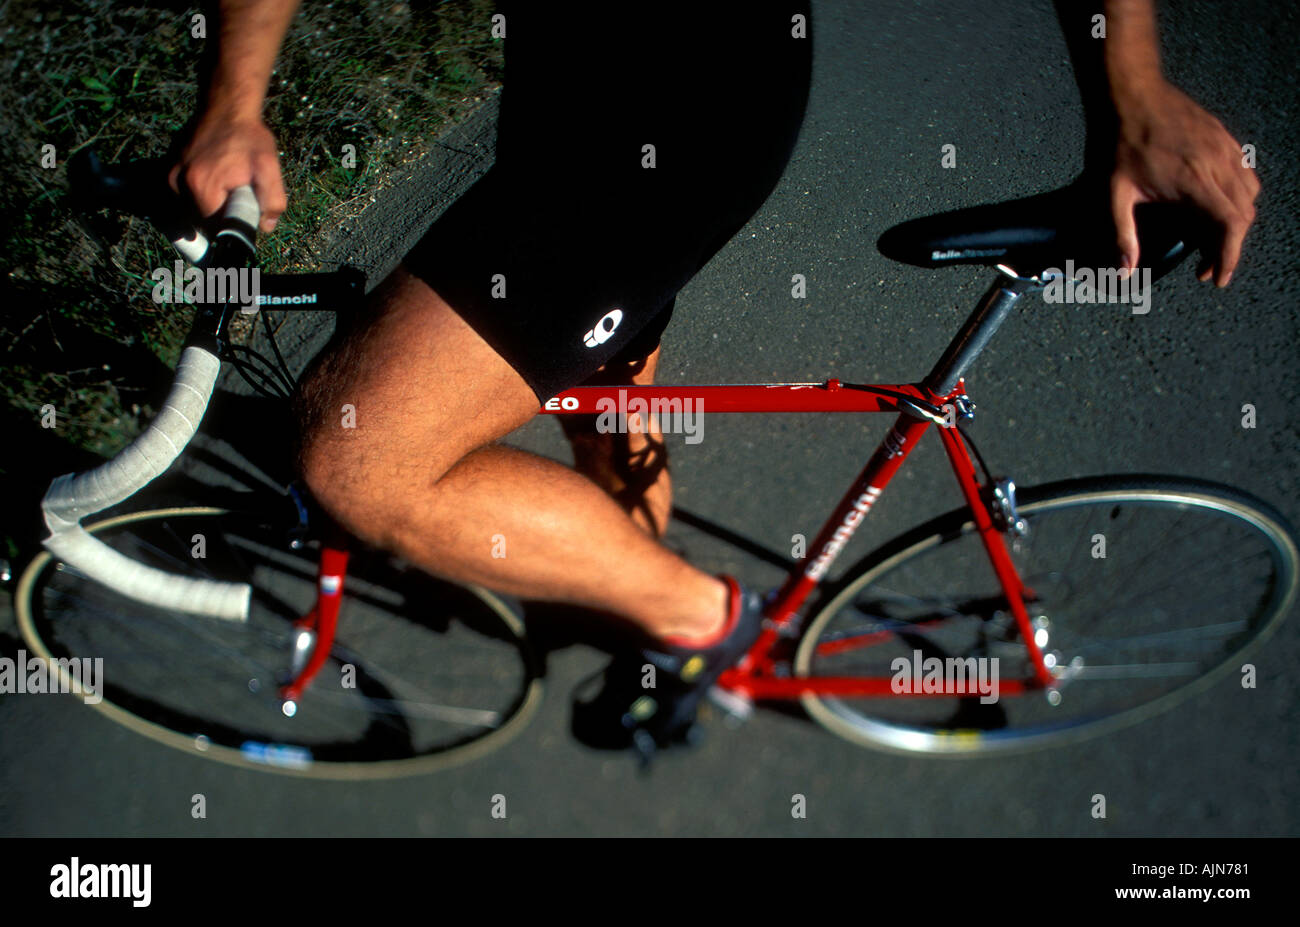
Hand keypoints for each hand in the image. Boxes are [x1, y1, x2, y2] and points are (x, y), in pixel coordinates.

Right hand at [169, 111, 286, 232]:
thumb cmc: (249, 136)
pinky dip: (198, 190)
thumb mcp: (269, 167)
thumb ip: (272, 200)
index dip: (232, 221)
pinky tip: (215, 174)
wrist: (227, 106)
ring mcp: (172, 173)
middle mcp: (179, 181)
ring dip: (210, 200)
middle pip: (202, 216)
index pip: (214, 224)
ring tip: (226, 178)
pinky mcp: (170, 166)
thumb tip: (265, 226)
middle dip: (221, 209)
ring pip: (192, 205)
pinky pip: (183, 191)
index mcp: (202, 185)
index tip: (241, 206)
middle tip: (237, 189)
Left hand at [1110, 80, 1258, 285]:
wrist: (1129, 94)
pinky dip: (1237, 195)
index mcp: (1194, 181)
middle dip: (1228, 247)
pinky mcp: (1222, 136)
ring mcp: (1223, 147)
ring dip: (1235, 221)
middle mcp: (1217, 164)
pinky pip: (1244, 171)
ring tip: (1211, 239)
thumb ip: (1122, 235)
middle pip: (1243, 215)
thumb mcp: (1113, 194)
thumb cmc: (1118, 142)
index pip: (1229, 225)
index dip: (1229, 256)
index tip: (1219, 276)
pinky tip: (1214, 204)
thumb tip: (1124, 271)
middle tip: (1206, 266)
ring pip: (1249, 193)